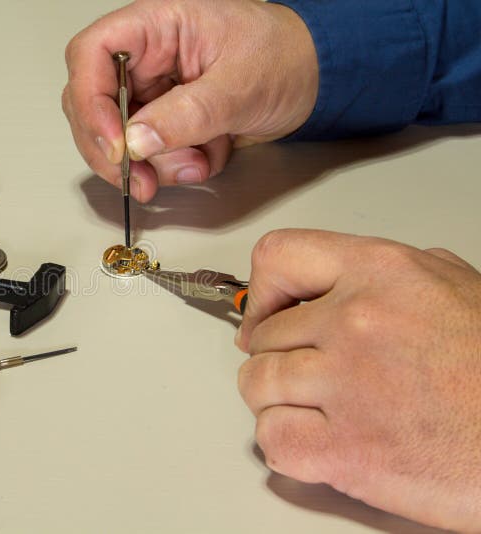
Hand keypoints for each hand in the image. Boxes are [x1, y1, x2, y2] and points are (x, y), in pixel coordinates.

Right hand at [62, 0, 317, 201]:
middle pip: (93, 104)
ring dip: (154, 164)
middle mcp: (146, 57)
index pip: (92, 55)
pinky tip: (208, 155)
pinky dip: (175, 166)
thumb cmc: (286, 56)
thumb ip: (186, 114)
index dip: (90, 101)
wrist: (315, 78)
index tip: (114, 145)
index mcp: (156, 25)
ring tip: (198, 161)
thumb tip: (135, 142)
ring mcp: (153, 90)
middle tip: (140, 180)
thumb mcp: (239, 85)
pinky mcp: (165, 119)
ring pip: (120, 138)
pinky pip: (150, 154)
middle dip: (115, 151)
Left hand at [236, 229, 480, 530]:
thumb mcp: (459, 289)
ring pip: (256, 383)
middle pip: (263, 335)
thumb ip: (395, 276)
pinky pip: (271, 437)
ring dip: (276, 401)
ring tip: (314, 410)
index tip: (267, 317)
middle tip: (310, 377)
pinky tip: (316, 443)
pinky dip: (285, 443)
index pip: (278, 257)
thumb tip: (348, 280)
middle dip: (279, 358)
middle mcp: (356, 320)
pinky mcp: (344, 449)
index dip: (263, 292)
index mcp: (383, 272)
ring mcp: (345, 384)